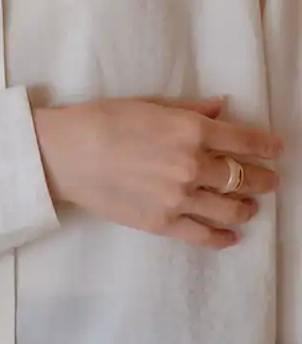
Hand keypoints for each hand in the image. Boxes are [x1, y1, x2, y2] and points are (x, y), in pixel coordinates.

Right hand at [33, 96, 282, 248]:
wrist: (65, 154)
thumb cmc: (102, 120)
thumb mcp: (149, 105)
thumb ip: (190, 110)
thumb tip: (221, 108)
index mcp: (190, 131)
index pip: (244, 141)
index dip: (267, 146)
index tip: (278, 150)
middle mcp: (192, 166)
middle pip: (244, 177)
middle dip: (263, 178)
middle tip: (270, 180)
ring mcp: (180, 199)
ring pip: (231, 208)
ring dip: (247, 207)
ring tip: (250, 206)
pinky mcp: (163, 224)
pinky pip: (204, 236)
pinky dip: (223, 237)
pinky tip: (231, 236)